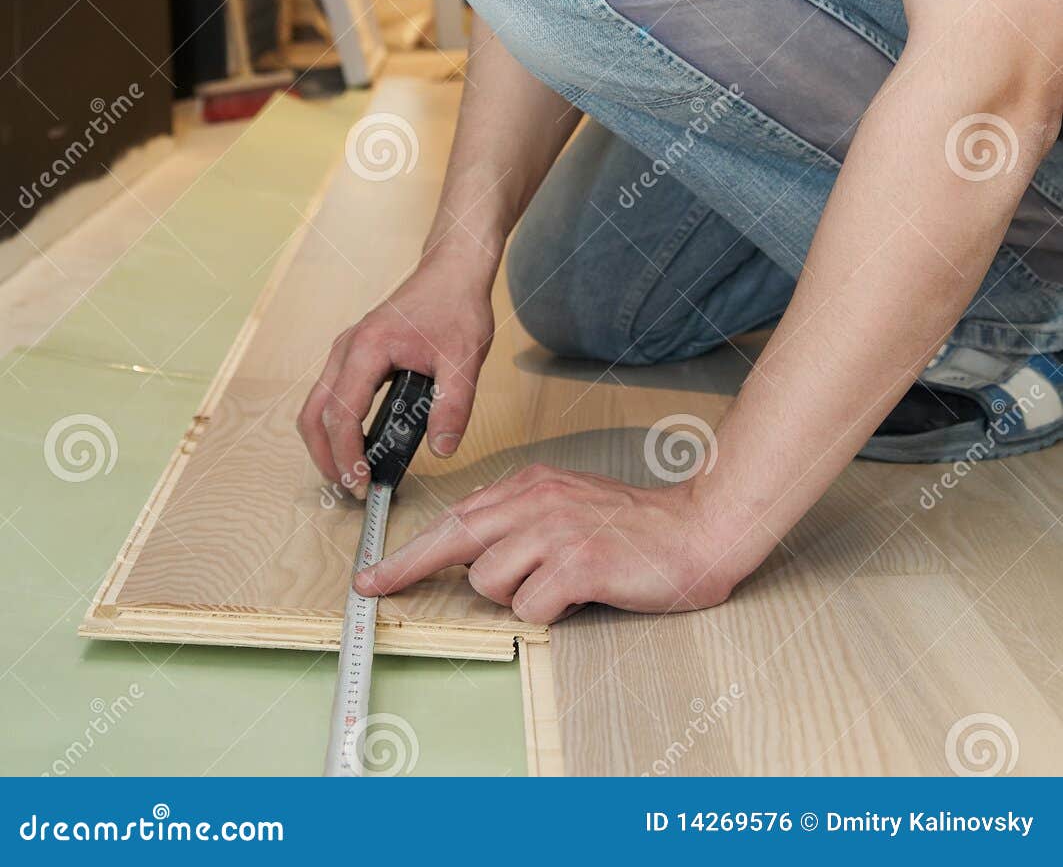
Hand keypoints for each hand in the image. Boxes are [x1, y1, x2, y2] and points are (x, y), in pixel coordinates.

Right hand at [297, 244, 494, 496]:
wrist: (453, 269)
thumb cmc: (456, 306)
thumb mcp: (463, 360)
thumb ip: (453, 406)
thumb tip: (442, 450)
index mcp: (369, 348)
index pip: (343, 413)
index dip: (347, 454)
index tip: (362, 484)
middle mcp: (347, 348)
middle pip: (314, 413)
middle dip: (326, 456)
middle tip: (352, 488)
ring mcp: (346, 349)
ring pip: (317, 404)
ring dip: (326, 442)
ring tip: (353, 473)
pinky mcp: (354, 352)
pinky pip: (331, 394)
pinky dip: (335, 424)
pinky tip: (360, 443)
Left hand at [353, 463, 731, 623]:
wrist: (695, 531)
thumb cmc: (633, 528)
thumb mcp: (566, 505)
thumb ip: (520, 520)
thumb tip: (471, 553)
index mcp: (531, 484)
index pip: (456, 517)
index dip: (410, 549)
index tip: (374, 572)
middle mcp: (536, 501)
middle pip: (451, 539)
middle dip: (406, 567)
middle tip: (372, 587)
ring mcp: (554, 531)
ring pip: (489, 582)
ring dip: (515, 597)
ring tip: (557, 586)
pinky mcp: (576, 564)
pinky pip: (530, 607)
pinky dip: (549, 612)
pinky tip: (579, 596)